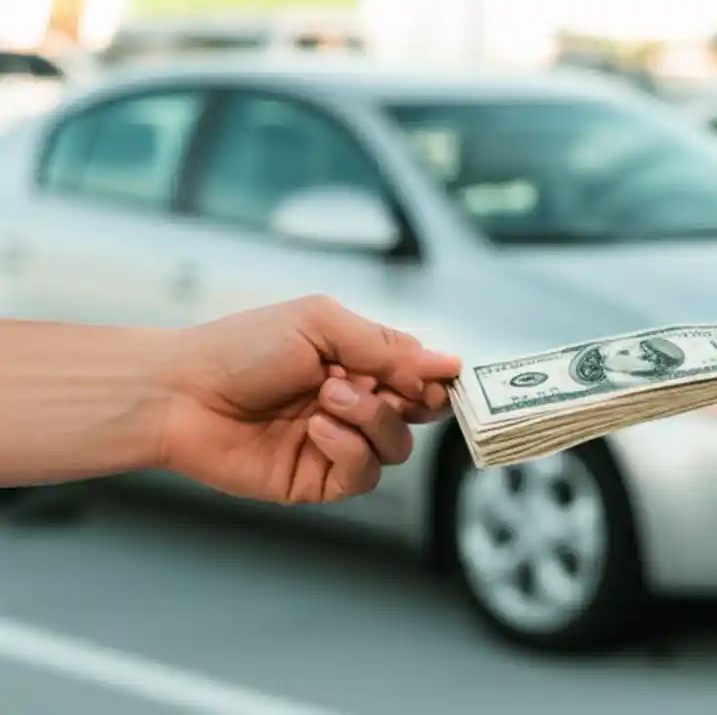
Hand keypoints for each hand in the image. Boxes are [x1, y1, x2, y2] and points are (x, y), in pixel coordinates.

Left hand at [155, 296, 460, 503]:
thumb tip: (447, 363)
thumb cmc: (241, 348)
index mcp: (357, 363)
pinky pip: (362, 476)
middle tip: (386, 386)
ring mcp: (336, 445)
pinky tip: (316, 430)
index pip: (419, 376)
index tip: (444, 377)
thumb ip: (386, 347)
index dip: (436, 379)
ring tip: (328, 399)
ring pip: (396, 447)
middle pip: (419, 415)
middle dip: (411, 400)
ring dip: (371, 420)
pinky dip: (348, 450)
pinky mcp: (317, 480)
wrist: (180, 392)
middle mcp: (353, 405)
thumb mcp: (321, 324)